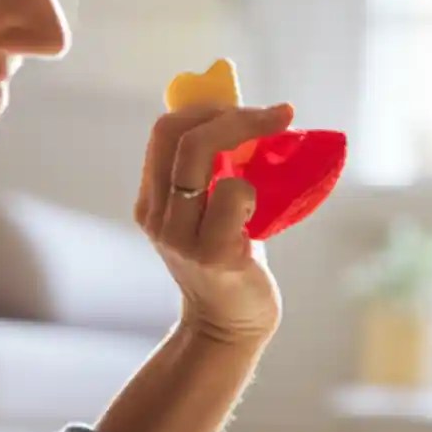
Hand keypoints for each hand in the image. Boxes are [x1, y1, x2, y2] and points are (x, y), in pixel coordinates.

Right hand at [134, 102, 294, 343]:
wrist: (231, 324)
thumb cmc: (230, 257)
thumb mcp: (210, 210)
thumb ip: (215, 172)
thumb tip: (250, 115)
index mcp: (152, 198)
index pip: (166, 130)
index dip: (208, 107)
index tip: (248, 106)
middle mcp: (158, 215)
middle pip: (183, 136)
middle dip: (236, 115)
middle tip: (279, 116)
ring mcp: (181, 236)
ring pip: (205, 158)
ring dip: (250, 150)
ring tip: (270, 172)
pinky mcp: (213, 254)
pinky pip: (234, 195)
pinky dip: (254, 190)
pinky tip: (260, 216)